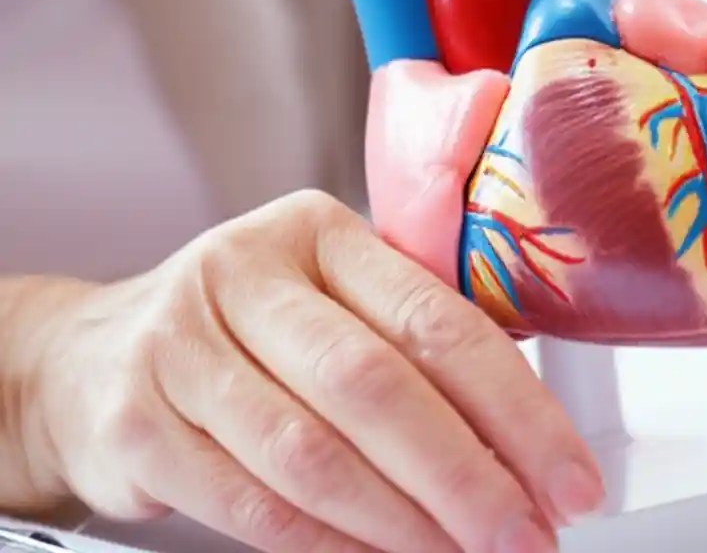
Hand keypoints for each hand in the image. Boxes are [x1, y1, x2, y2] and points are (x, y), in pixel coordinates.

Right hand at [22, 64, 602, 552]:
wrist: (91, 355)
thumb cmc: (246, 328)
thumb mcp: (328, 298)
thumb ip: (413, 340)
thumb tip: (528, 439)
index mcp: (317, 233)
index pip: (437, 321)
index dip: (516, 409)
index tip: (567, 477)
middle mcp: (243, 275)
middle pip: (377, 387)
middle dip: (467, 477)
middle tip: (525, 534)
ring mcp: (179, 346)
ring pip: (313, 454)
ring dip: (405, 524)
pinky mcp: (136, 423)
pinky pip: (251, 503)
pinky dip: (328, 545)